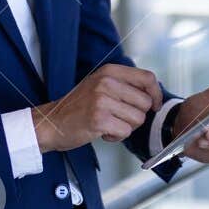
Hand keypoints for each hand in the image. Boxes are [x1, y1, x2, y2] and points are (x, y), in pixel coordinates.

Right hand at [32, 63, 162, 152]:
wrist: (52, 122)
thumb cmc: (78, 107)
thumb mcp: (100, 85)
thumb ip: (124, 85)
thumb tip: (153, 94)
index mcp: (109, 71)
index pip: (147, 78)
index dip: (156, 94)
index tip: (155, 105)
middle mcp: (106, 82)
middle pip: (145, 102)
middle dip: (137, 115)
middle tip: (119, 117)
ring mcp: (102, 100)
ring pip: (138, 119)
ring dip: (126, 127)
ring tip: (108, 123)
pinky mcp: (99, 119)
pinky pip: (125, 132)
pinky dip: (116, 137)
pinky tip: (102, 132)